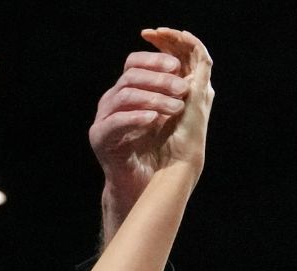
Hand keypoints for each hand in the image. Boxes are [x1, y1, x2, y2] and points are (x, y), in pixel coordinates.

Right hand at [91, 28, 212, 241]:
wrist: (141, 184)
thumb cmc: (156, 149)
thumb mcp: (168, 114)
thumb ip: (174, 90)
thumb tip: (196, 64)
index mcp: (124, 91)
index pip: (134, 63)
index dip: (154, 59)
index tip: (177, 65)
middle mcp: (110, 101)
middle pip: (131, 76)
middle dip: (160, 80)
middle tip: (183, 89)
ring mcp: (102, 119)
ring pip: (125, 96)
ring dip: (154, 98)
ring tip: (176, 107)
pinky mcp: (99, 137)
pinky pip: (116, 121)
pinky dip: (136, 118)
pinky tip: (154, 120)